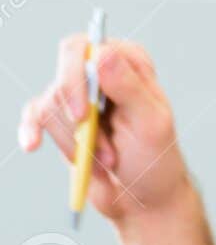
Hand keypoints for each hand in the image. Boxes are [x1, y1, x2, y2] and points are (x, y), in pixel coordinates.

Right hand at [17, 36, 191, 223]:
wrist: (142, 196)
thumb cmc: (156, 159)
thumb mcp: (150, 124)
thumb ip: (129, 87)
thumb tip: (102, 53)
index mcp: (129, 63)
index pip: (85, 48)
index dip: (76, 78)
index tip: (83, 115)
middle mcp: (101, 73)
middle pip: (62, 79)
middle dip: (77, 121)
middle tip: (103, 149)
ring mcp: (79, 96)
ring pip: (50, 106)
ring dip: (75, 142)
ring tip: (107, 160)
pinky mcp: (62, 119)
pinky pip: (34, 117)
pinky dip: (31, 131)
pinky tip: (32, 144)